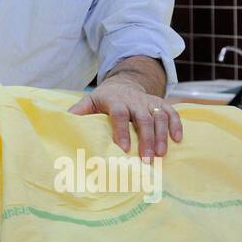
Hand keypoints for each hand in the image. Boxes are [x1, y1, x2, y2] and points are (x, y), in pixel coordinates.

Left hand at [67, 78, 182, 159]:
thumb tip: (64, 123)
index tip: (124, 148)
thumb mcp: (90, 101)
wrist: (124, 82)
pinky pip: (172, 113)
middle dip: (146, 139)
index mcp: (115, 100)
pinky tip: (178, 139)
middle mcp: (134, 100)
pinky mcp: (161, 104)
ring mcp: (149, 102)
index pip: (120, 115)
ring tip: (161, 154)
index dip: (122, 131)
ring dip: (161, 135)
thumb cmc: (105, 99)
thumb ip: (79, 111)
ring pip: (159, 116)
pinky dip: (176, 125)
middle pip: (143, 118)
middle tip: (147, 159)